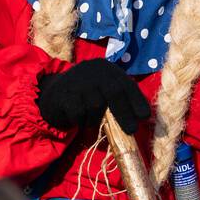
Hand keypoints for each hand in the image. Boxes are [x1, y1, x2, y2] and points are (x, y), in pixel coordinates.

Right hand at [35, 59, 150, 133]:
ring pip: (96, 105)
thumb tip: (141, 117)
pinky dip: (82, 121)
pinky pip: (78, 113)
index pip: (126, 84)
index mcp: (108, 69)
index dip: (137, 100)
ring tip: (93, 123)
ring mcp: (78, 80)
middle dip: (124, 113)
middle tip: (131, 130)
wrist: (55, 92)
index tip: (144, 116)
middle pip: (114, 92)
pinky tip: (79, 120)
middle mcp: (94, 71)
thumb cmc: (87, 95)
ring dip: (97, 120)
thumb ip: (121, 99)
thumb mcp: (104, 91)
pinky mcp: (63, 94)